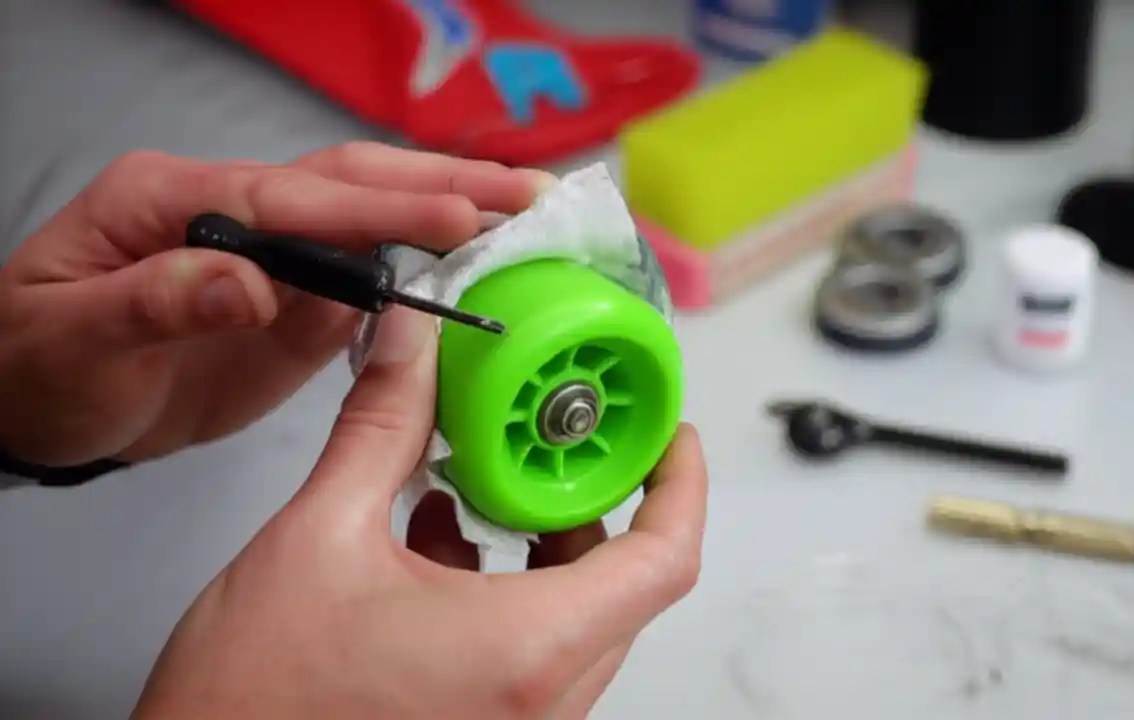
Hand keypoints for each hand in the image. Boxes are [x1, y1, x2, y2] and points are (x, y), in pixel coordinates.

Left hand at [0, 142, 551, 465]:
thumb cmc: (33, 365)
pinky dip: (431, 275)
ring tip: (527, 217)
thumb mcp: (71, 335)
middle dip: (443, 185)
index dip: (379, 210)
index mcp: (175, 198)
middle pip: (351, 182)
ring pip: (373, 223)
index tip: (456, 220)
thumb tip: (250, 281)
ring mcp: (273, 258)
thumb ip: (157, 300)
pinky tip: (481, 270)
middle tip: (528, 192)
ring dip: (451, 214)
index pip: (294, 196)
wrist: (34, 413)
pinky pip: (371, 284)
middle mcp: (236, 212)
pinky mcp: (294, 307)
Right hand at [130, 308, 707, 718]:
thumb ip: (380, 428)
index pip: (663, 560)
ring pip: (578, 619)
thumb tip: (409, 344)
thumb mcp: (318, 538)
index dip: (681, 484)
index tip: (668, 433)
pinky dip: (507, 590)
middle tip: (559, 443)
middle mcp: (541, 702)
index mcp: (526, 651)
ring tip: (486, 485)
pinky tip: (439, 542)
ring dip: (544, 547)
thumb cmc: (251, 704)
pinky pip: (533, 653)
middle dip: (595, 503)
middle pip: (625, 586)